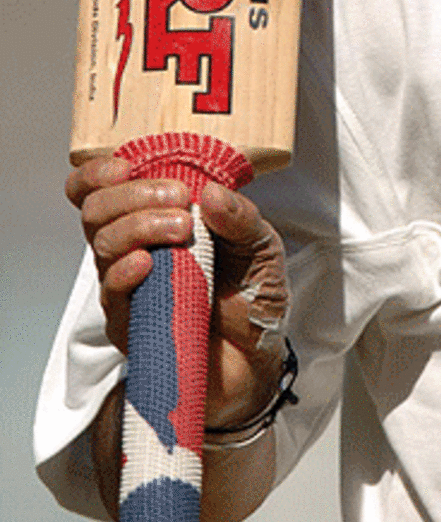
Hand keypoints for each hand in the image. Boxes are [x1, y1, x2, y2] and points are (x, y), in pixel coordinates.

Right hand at [67, 157, 288, 426]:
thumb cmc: (251, 294)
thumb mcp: (261, 244)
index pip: (104, 188)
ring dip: (138, 226)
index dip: (100, 172)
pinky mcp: (130, 324)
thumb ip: (240, 217)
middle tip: (177, 198)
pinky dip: (126, 272)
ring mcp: (130, 286)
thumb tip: (209, 193)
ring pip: (103, 245)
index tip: (125, 165)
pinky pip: (112, 295)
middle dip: (132, 195)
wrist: (256, 356)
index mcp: (158, 217)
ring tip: (181, 230)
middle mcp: (135, 247)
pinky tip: (148, 264)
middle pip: (97, 210)